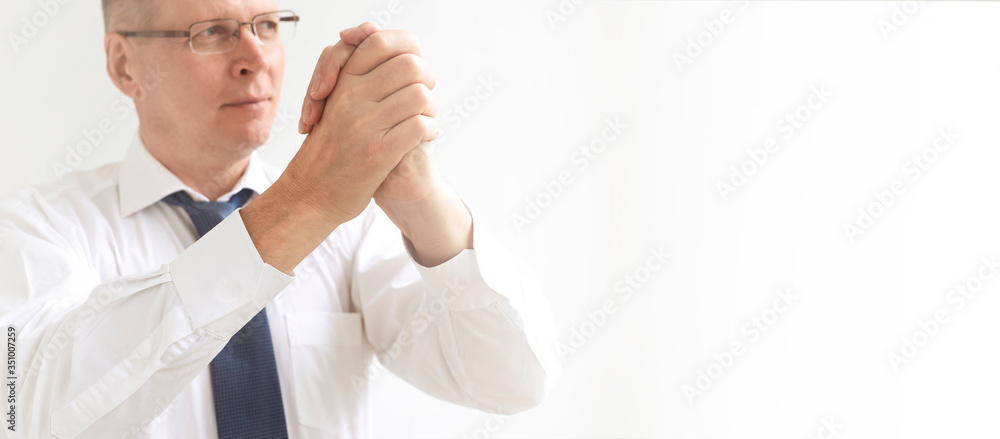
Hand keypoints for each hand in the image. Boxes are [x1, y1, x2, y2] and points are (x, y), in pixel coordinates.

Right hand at [282, 28, 438, 224]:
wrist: (310, 195)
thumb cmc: (327, 149)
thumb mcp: (332, 102)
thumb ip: (351, 73)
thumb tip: (373, 35)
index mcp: (341, 82)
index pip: (380, 41)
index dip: (405, 51)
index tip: (407, 74)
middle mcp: (351, 98)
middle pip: (409, 64)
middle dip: (425, 79)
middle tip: (421, 98)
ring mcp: (364, 125)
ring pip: (419, 95)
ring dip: (430, 108)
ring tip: (423, 120)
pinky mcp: (378, 153)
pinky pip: (420, 126)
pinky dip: (430, 130)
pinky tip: (424, 137)